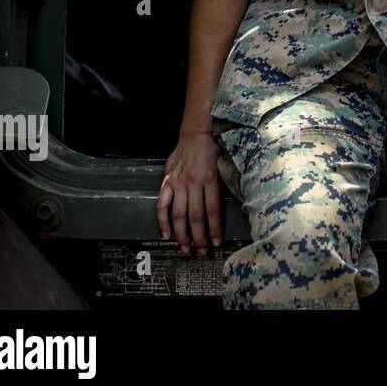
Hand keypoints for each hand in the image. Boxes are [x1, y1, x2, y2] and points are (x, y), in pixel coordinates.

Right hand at [157, 130, 222, 252]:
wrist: (195, 134)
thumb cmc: (212, 150)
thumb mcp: (223, 166)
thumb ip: (220, 186)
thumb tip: (224, 208)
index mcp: (210, 179)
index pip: (212, 210)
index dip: (214, 228)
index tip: (215, 242)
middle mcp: (193, 183)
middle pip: (195, 216)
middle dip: (198, 236)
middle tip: (201, 251)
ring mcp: (178, 183)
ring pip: (178, 214)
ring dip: (181, 234)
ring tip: (185, 248)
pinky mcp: (167, 181)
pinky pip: (162, 204)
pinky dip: (162, 220)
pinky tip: (166, 233)